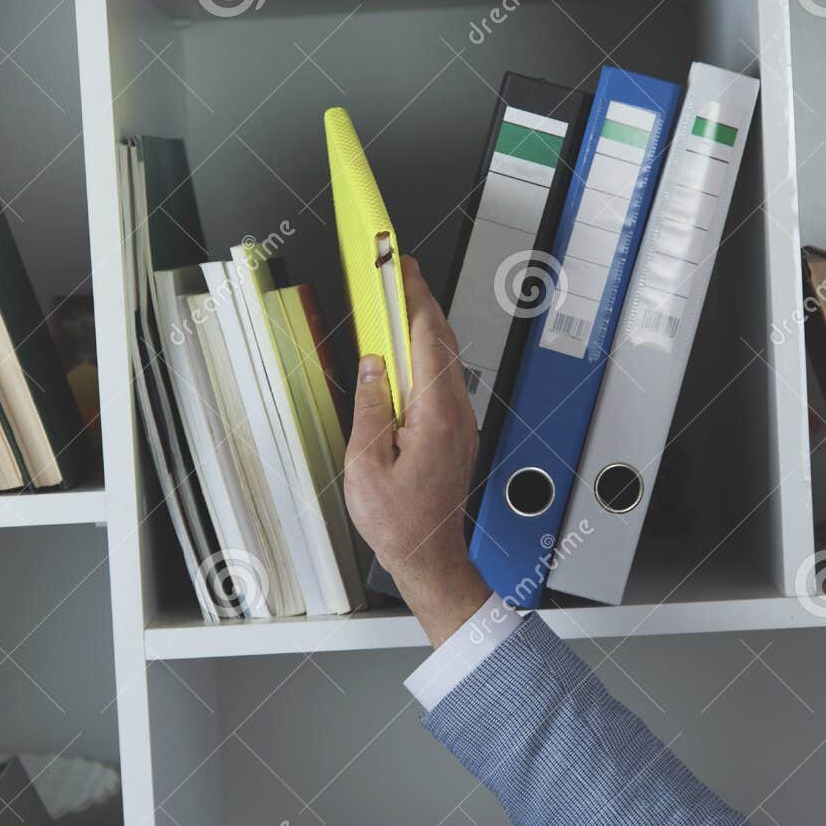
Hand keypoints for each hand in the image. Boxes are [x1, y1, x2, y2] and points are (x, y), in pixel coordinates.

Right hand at [345, 256, 490, 646]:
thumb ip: (370, 408)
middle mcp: (456, 413)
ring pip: (445, 360)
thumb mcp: (366, 465)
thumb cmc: (399, 523)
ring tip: (399, 303)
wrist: (428, 558)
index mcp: (435, 415)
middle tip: (398, 272)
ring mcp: (460, 423)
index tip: (399, 266)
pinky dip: (427, 354)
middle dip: (420, 301)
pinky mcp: (456, 434)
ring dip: (424, 327)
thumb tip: (373, 364)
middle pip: (442, 342)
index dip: (411, 297)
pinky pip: (444, 381)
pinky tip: (408, 353)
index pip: (426, 338)